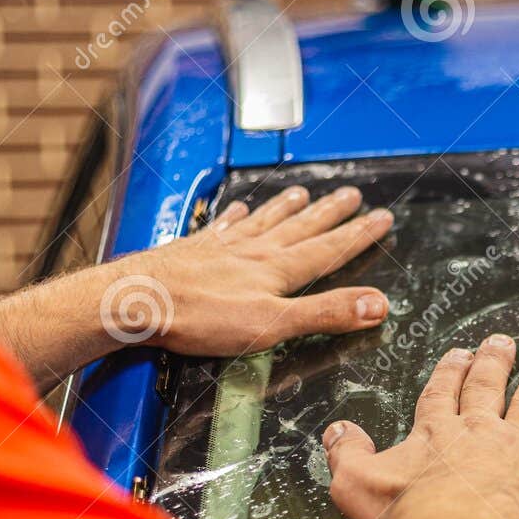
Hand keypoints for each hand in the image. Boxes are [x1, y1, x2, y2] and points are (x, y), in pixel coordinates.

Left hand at [114, 185, 393, 355]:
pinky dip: (238, 216)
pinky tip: (242, 208)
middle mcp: (255, 251)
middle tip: (352, 196)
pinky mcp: (194, 250)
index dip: (358, 235)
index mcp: (278, 270)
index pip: (329, 249)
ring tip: (304, 193)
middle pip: (301, 227)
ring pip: (265, 221)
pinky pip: (224, 226)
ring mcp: (223, 247)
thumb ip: (325, 313)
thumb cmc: (201, 318)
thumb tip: (377, 304)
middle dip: (330, 214)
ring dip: (288, 207)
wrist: (137, 302)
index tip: (381, 218)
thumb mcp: (274, 325)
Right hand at [324, 335, 518, 518]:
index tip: (458, 355)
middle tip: (501, 342)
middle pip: (488, 388)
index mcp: (436, 433)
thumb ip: (345, 454)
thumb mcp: (354, 484)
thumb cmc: (404, 516)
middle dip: (494, 363)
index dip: (450, 374)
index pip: (443, 394)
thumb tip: (336, 430)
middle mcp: (479, 431)